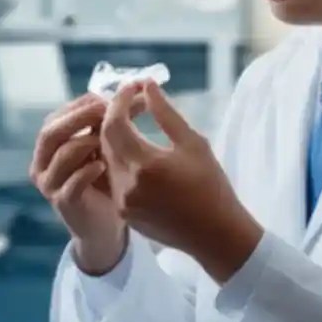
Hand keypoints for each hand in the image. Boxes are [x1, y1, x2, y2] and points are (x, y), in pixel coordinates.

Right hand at [29, 93, 138, 274]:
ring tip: (108, 137)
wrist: (104, 225)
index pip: (60, 114)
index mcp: (50, 143)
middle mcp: (43, 161)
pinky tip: (103, 166)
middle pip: (51, 131)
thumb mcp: (106, 147)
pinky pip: (71, 184)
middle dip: (79, 117)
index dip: (85, 103)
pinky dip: (87, 172)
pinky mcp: (63, 203)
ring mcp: (50, 184)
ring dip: (85, 142)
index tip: (115, 96)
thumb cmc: (106, 180)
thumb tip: (137, 89)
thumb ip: (111, 122)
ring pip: (60, 155)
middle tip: (106, 110)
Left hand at [100, 80, 262, 283]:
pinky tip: (133, 150)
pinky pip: (111, 179)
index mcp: (145, 166)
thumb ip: (166, 113)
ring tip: (132, 123)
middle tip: (132, 101)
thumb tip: (148, 86)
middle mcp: (126, 185)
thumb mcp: (193, 143)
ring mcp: (122, 202)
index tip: (132, 87)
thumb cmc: (211, 186)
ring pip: (105, 159)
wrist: (216, 236)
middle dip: (115, 117)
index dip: (120, 101)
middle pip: (105, 140)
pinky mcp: (123, 213)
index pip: (115, 124)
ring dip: (114, 138)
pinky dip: (118, 160)